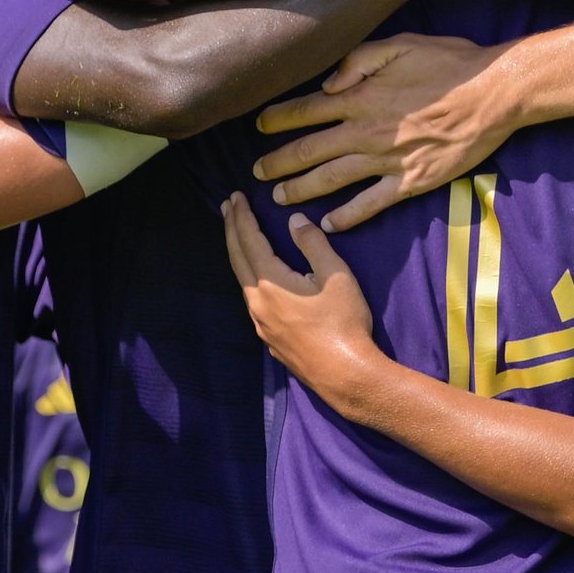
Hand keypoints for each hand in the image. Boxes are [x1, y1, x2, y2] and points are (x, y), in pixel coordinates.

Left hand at [222, 195, 381, 401]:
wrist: (346, 375)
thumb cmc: (344, 323)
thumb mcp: (336, 276)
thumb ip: (313, 244)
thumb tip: (295, 221)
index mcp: (271, 283)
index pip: (249, 241)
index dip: (242, 217)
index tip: (236, 196)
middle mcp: (258, 303)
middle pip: (238, 259)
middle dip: (232, 231)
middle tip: (227, 207)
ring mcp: (261, 324)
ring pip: (243, 282)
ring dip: (239, 255)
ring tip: (239, 238)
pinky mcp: (270, 339)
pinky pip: (253, 301)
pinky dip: (250, 278)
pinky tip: (258, 279)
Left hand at [251, 36, 511, 229]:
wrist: (495, 94)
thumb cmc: (450, 63)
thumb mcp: (401, 44)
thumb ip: (358, 60)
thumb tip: (328, 83)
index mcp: (361, 98)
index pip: (307, 111)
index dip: (279, 118)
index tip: (258, 126)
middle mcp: (367, 133)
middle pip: (309, 152)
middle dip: (278, 162)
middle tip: (256, 172)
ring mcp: (388, 161)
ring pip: (332, 180)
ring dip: (302, 190)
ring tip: (279, 198)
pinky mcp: (411, 182)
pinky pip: (372, 203)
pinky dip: (348, 216)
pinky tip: (329, 224)